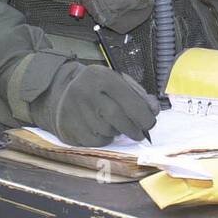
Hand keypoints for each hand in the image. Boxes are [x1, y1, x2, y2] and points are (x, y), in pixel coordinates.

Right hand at [33, 64, 159, 146]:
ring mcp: (73, 109)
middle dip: (132, 128)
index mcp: (100, 76)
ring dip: (117, 133)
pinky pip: (95, 141)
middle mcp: (84, 91)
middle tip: (140, 133)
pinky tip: (101, 130)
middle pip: (116, 116)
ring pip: (106, 131)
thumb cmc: (99, 89)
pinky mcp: (68, 127)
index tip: (150, 123)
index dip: (142, 114)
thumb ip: (138, 95)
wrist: (64, 93)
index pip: (126, 97)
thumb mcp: (118, 83)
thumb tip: (153, 110)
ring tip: (115, 125)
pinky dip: (104, 139)